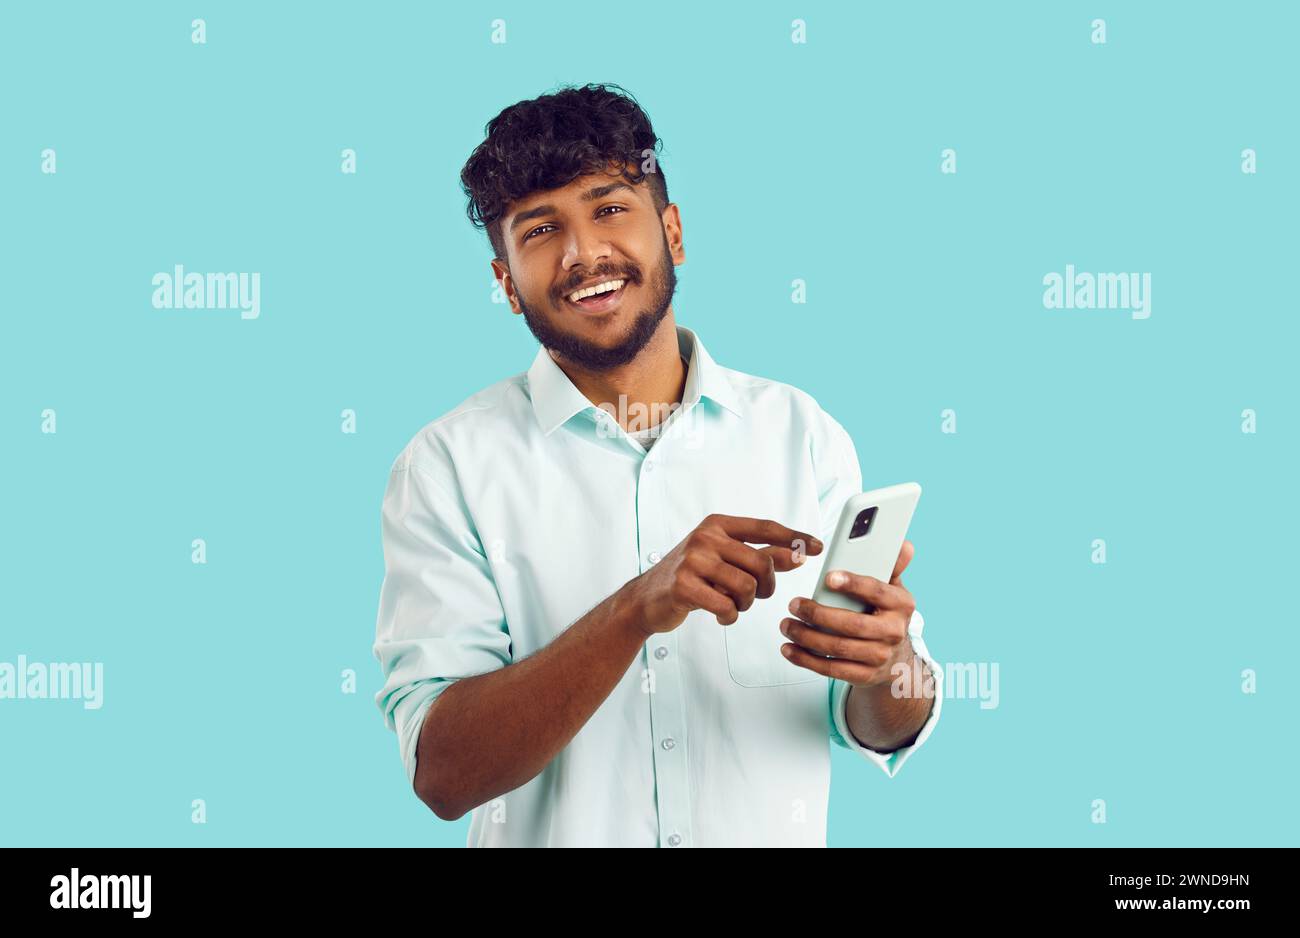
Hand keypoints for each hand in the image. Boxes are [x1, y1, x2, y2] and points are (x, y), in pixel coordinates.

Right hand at [620, 514, 823, 637]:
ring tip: (733, 605)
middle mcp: (706, 537)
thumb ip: (761, 555)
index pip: (765, 528)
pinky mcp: (683, 586)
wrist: (647, 598)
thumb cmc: (691, 576)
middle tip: (756, 596)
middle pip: (762, 563)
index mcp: (718, 524)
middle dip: (767, 586)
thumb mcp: (726, 559)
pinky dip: (729, 617)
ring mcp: (692, 560)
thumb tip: (800, 555)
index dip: (794, 538)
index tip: (817, 547)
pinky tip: (721, 615)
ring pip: (747, 586)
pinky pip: (726, 606)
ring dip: (746, 604)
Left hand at [779, 539, 917, 686]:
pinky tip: (789, 649)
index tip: (829, 578)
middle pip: (853, 625)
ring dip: (807, 637)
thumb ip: (891, 566)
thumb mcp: (893, 588)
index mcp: (901, 605)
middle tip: (794, 605)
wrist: (897, 658)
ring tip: (787, 625)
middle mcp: (893, 632)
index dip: (853, 584)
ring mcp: (879, 657)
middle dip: (819, 615)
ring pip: (838, 648)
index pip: (877, 592)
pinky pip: (831, 670)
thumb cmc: (887, 615)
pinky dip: (806, 660)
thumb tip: (904, 545)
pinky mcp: (863, 676)